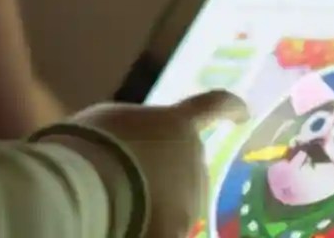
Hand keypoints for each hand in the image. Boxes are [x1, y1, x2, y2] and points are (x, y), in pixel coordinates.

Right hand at [65, 92, 247, 237]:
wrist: (90, 185)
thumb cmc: (94, 143)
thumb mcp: (112, 122)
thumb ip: (137, 131)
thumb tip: (135, 144)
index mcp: (177, 123)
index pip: (214, 107)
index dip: (229, 109)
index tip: (243, 114)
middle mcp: (194, 158)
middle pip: (189, 165)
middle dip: (168, 173)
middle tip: (132, 180)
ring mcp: (191, 198)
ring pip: (180, 202)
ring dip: (158, 204)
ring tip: (120, 204)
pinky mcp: (179, 231)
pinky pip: (169, 229)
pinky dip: (153, 227)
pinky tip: (128, 226)